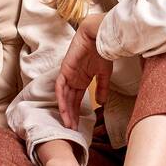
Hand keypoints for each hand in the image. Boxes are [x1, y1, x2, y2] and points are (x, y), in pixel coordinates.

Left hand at [55, 12, 112, 129]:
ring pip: (64, 96)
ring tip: (69, 124)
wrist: (99, 36)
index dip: (77, 112)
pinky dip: (61, 99)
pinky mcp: (65, 70)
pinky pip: (60, 87)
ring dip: (66, 111)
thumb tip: (102, 103)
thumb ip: (102, 88)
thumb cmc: (102, 51)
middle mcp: (74, 79)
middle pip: (69, 100)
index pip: (77, 99)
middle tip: (72, 129)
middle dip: (71, 115)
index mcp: (82, 79)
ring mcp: (68, 75)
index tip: (79, 125)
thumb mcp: (104, 74)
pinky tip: (64, 110)